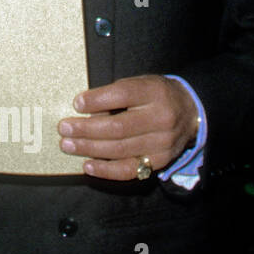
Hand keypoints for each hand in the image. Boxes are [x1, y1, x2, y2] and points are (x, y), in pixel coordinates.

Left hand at [59, 74, 198, 180]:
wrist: (190, 111)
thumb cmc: (154, 96)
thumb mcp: (139, 84)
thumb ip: (115, 95)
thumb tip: (83, 111)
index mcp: (154, 93)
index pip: (122, 95)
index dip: (96, 100)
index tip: (76, 103)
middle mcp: (161, 118)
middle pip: (118, 127)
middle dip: (86, 129)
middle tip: (64, 128)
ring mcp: (162, 143)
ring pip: (120, 149)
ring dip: (89, 149)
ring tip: (67, 145)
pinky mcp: (160, 161)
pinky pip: (130, 170)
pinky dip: (106, 170)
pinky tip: (87, 165)